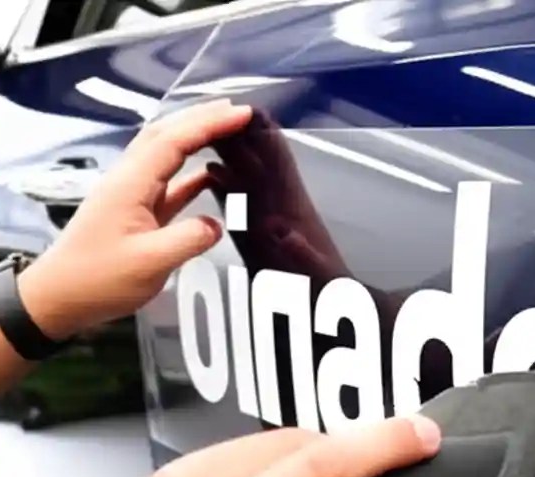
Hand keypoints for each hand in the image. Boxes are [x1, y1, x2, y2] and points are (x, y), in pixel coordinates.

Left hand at [17, 99, 253, 340]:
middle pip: (166, 135)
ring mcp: (133, 194)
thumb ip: (188, 239)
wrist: (59, 297)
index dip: (209, 124)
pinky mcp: (137, 210)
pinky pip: (170, 179)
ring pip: (167, 152)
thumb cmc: (98, 279)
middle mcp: (130, 180)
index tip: (242, 114)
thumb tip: (217, 224)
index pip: (174, 142)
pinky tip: (214, 171)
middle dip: (203, 118)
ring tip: (230, 130)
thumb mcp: (150, 263)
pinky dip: (193, 168)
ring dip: (197, 137)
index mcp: (131, 184)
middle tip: (240, 112)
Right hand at [208, 109, 349, 281]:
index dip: (262, 134)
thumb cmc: (326, 296)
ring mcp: (273, 217)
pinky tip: (211, 176)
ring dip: (229, 154)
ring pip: (248, 176)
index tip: (240, 107)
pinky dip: (228, 186)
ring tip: (201, 131)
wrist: (333, 310)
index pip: (277, 162)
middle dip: (236, 133)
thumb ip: (302, 258)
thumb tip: (285, 233)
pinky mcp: (264, 236)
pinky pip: (243, 203)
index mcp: (293, 210)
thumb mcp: (317, 280)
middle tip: (205, 107)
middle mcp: (282, 206)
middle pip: (257, 160)